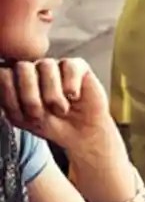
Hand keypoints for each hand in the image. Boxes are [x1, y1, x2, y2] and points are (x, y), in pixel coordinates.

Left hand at [0, 59, 115, 155]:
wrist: (81, 135)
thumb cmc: (51, 125)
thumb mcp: (21, 117)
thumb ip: (6, 97)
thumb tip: (3, 75)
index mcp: (16, 78)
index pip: (3, 73)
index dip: (12, 95)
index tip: (24, 114)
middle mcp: (33, 68)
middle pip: (22, 67)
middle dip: (31, 97)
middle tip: (40, 114)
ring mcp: (55, 66)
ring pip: (46, 66)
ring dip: (53, 95)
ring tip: (61, 110)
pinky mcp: (77, 66)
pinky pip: (70, 67)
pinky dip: (71, 86)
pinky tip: (75, 98)